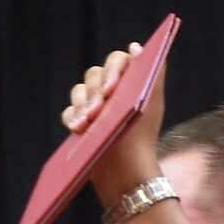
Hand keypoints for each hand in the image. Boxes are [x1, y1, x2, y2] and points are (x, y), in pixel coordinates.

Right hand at [61, 44, 166, 203]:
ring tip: (86, 122)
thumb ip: (153, 72)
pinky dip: (72, 117)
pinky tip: (77, 127)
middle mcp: (112, 93)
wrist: (129, 176)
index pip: (117, 62)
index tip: (112, 88)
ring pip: (80, 91)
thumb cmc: (143, 139)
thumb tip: (138, 47)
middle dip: (95, 92)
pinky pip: (70, 112)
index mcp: (130, 84)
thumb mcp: (153, 103)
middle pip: (95, 75)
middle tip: (98, 111)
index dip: (112, 70)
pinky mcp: (83, 125)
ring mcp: (96, 109)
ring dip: (82, 104)